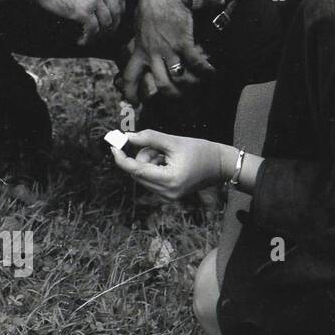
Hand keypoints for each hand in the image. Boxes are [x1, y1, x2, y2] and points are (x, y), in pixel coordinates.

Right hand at [27, 0, 125, 45]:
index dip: (119, 9)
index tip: (116, 18)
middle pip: (115, 10)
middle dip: (113, 24)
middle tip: (106, 33)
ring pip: (106, 22)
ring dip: (100, 34)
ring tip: (91, 38)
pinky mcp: (83, 11)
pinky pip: (92, 29)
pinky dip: (88, 38)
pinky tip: (81, 41)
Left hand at [108, 129, 231, 201]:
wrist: (221, 165)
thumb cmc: (201, 150)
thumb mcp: (174, 141)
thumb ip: (149, 138)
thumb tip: (127, 137)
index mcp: (169, 180)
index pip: (136, 170)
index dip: (122, 158)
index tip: (113, 146)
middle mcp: (166, 193)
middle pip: (138, 173)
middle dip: (143, 157)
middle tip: (159, 147)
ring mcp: (168, 197)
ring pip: (143, 176)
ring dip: (149, 162)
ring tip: (168, 155)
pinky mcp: (169, 196)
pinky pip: (151, 180)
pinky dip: (154, 168)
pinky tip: (169, 163)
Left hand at [116, 0, 213, 101]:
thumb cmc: (152, 7)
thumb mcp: (140, 28)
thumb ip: (140, 41)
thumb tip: (138, 47)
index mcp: (140, 51)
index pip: (130, 76)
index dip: (131, 92)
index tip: (134, 103)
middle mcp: (152, 54)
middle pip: (159, 84)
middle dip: (171, 95)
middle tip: (179, 97)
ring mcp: (168, 49)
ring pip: (177, 78)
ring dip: (189, 85)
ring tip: (198, 84)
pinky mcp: (183, 42)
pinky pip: (195, 63)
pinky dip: (204, 70)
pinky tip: (211, 72)